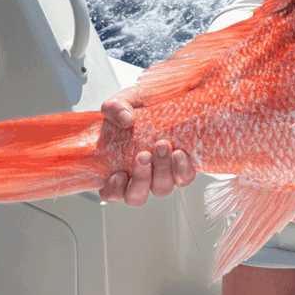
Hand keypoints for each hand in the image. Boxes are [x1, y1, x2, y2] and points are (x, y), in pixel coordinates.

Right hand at [98, 86, 195, 205]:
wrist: (169, 98)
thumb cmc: (142, 104)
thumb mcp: (125, 100)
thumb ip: (116, 107)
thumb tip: (125, 118)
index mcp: (118, 165)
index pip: (111, 192)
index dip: (114, 190)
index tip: (119, 174)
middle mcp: (140, 174)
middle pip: (136, 196)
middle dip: (141, 179)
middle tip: (143, 155)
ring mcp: (161, 173)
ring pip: (161, 188)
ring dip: (161, 170)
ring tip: (163, 146)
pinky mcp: (181, 168)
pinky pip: (183, 179)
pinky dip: (182, 169)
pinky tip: (180, 153)